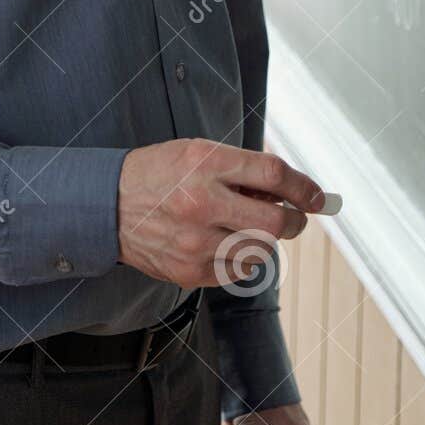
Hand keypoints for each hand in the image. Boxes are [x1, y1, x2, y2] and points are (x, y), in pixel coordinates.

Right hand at [116, 137, 323, 288]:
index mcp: (205, 164)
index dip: (304, 187)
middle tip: (294, 218)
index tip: (317, 197)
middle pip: (275, 221)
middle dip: (294, 221)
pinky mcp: (190, 271)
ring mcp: (195, 242)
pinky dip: (242, 260)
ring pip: (261, 252)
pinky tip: (226, 244)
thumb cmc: (159, 173)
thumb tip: (290, 191)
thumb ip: (242, 168)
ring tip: (246, 228)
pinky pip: (238, 272)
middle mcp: (202, 203)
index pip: (273, 174)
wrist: (108, 205)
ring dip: (265, 241)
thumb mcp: (197, 152)